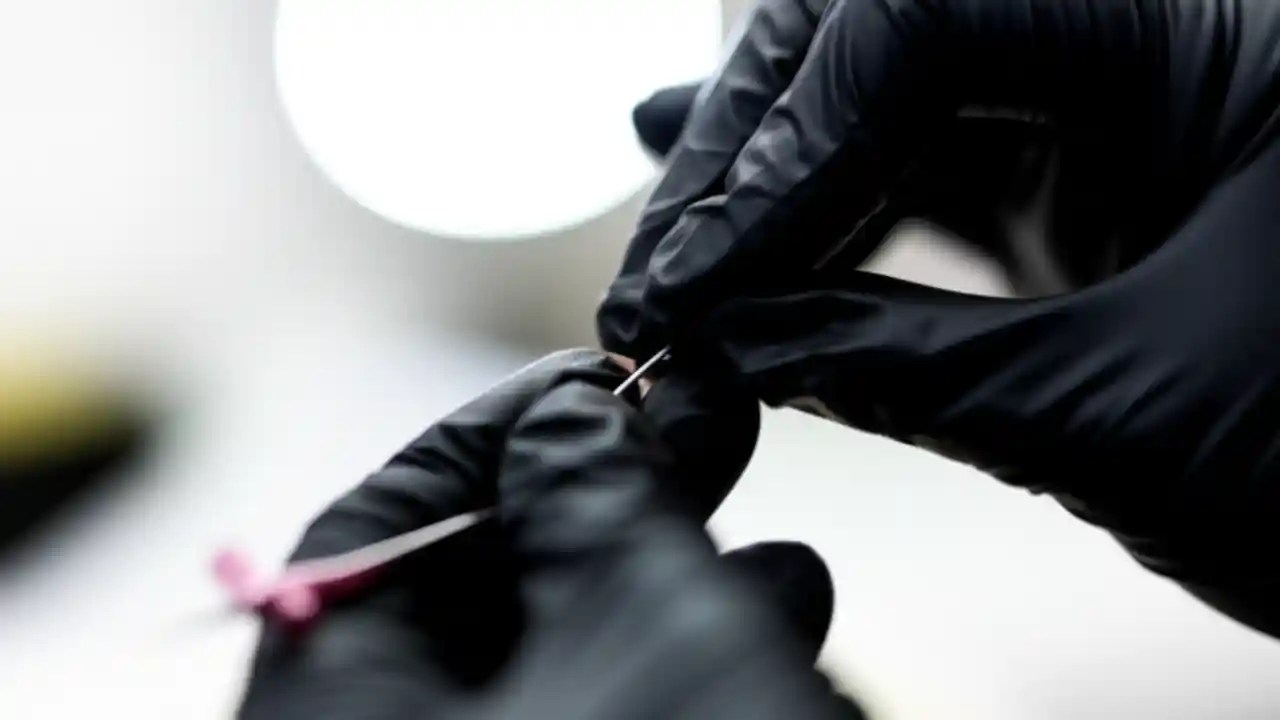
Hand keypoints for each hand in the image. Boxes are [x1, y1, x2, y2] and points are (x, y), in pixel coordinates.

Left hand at [238, 350, 862, 718]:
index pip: (371, 535)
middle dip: (611, 497)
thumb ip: (594, 491)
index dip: (489, 434)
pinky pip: (611, 711)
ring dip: (674, 583)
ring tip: (780, 555)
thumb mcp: (644, 620)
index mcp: (343, 711)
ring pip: (566, 657)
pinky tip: (782, 625)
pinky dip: (684, 660)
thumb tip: (574, 410)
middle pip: (479, 590)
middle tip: (707, 420)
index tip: (594, 377)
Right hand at [600, 1, 1279, 636]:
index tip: (696, 273)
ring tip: (674, 228)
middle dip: (760, 152)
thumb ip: (906, 369)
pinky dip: (837, 207)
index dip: (788, 144)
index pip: (931, 21)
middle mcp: (1162, 41)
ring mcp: (1121, 107)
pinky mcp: (1093, 180)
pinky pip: (934, 168)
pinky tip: (746, 217)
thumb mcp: (1123, 417)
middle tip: (668, 260)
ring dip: (777, 176)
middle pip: (894, 36)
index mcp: (1217, 37)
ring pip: (898, 101)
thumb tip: (737, 344)